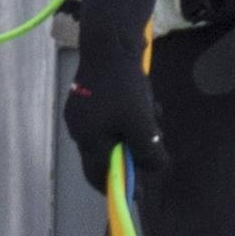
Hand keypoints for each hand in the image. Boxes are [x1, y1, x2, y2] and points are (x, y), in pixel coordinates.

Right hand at [63, 58, 162, 192]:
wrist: (109, 42)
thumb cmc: (123, 85)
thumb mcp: (141, 122)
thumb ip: (147, 150)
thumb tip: (156, 170)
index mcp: (87, 140)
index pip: (100, 176)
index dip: (119, 186)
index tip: (137, 194)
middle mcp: (78, 130)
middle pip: (106, 156)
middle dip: (131, 153)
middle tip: (154, 144)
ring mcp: (80, 113)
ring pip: (109, 135)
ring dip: (133, 132)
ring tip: (153, 113)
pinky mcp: (87, 97)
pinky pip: (107, 118)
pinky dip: (125, 118)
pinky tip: (142, 101)